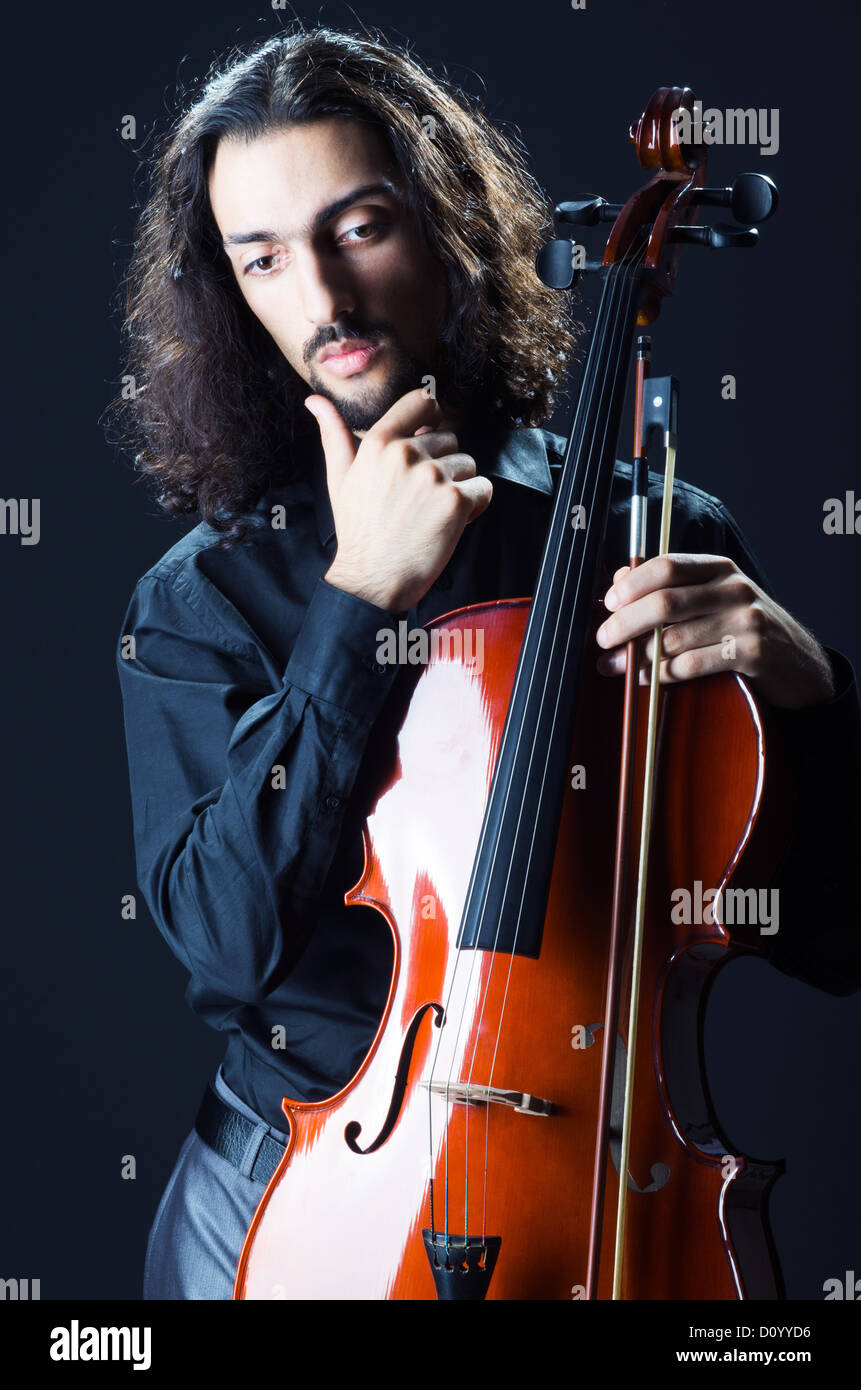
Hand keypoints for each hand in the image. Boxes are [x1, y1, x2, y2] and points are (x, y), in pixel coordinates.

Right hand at [305, 388, 491, 612]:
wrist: (372, 578)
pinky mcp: (456, 500)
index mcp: (378, 443)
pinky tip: (449, 522)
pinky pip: (483, 489)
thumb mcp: (339, 478)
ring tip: (433, 512)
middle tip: (421, 497)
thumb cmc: (357, 530)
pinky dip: (475, 506)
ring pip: (468, 464)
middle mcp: (406, 453)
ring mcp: (433, 476)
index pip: (421, 402)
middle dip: (443, 465)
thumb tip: (315, 400)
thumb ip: (333, 434)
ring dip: (459, 486)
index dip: (433, 416)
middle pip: (449, 439)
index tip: (432, 434)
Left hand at [596, 554, 834, 709]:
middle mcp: (734, 589)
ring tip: (614, 666)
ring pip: (673, 638)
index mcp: (720, 569)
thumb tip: (619, 579)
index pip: (667, 566)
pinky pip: (691, 665)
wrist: (802, 666)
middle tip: (602, 640)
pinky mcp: (751, 653)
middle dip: (625, 622)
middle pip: (665, 602)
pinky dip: (660, 674)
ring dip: (635, 656)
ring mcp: (745, 620)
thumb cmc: (746, 631)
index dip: (632, 584)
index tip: (608, 603)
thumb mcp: (715, 599)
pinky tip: (644, 678)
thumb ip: (672, 588)